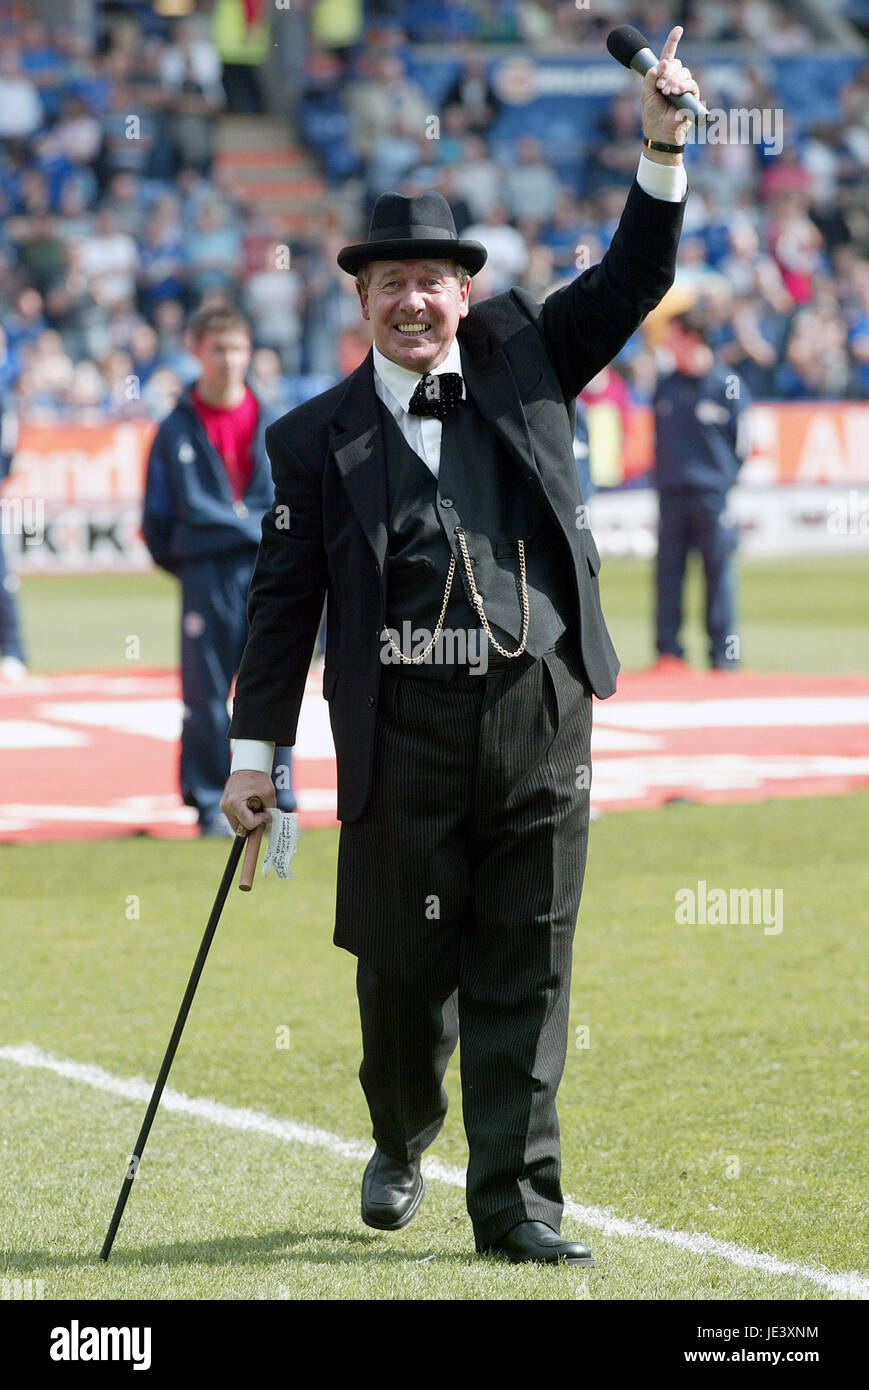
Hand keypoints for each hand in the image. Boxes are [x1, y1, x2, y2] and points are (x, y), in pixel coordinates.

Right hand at [219, 770, 274, 833]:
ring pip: (237, 826)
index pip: (248, 824)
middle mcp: (226, 806)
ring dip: (248, 821)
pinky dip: (244, 817)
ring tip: (255, 808)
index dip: (260, 821)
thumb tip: (269, 823)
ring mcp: (223, 806)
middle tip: (261, 813)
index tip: (265, 812)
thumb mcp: (269, 793)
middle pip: (240, 829)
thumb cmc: (257, 777)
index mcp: (234, 803)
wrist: (248, 766)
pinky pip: (235, 819)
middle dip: (253, 824)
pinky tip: (250, 808)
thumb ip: (270, 810)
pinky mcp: (225, 805)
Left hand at [640, 26, 701, 146]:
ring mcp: (684, 85)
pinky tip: (676, 92)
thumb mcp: (646, 93)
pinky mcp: (692, 95)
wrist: (659, 130)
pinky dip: (683, 86)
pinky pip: (691, 84)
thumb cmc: (652, 113)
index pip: (669, 55)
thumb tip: (663, 63)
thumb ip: (651, 76)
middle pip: (676, 63)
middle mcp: (675, 78)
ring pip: (683, 72)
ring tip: (666, 92)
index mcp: (663, 75)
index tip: (678, 29)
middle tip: (660, 87)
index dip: (673, 41)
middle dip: (667, 73)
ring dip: (673, 80)